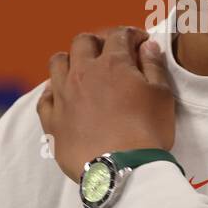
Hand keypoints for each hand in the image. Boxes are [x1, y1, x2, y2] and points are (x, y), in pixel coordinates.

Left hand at [37, 26, 174, 183]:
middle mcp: (82, 74)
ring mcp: (63, 97)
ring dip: (70, 60)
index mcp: (112, 64)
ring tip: (82, 71)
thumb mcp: (162, 96)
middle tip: (110, 53)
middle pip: (82, 42)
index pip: (119, 35)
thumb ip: (153, 66)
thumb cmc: (147, 133)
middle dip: (98, 42)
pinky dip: (53, 92)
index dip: (132, 35)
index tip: (140, 43)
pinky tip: (62, 96)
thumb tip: (148, 46)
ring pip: (57, 63)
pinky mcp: (52, 121)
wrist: (122, 172)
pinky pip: (44, 98)